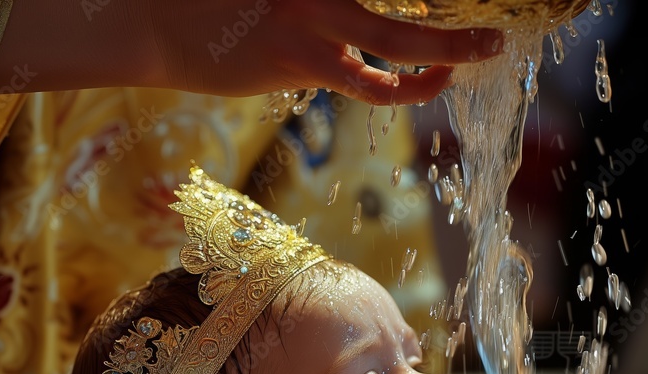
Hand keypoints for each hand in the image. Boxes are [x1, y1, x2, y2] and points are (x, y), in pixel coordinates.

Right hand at [0, 0, 502, 105]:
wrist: (149, 19)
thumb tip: (362, 17)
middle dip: (458, 15)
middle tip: (497, 21)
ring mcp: (312, 14)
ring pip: (402, 40)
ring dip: (450, 49)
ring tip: (484, 47)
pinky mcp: (300, 58)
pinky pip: (368, 82)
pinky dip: (406, 85)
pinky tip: (429, 81)